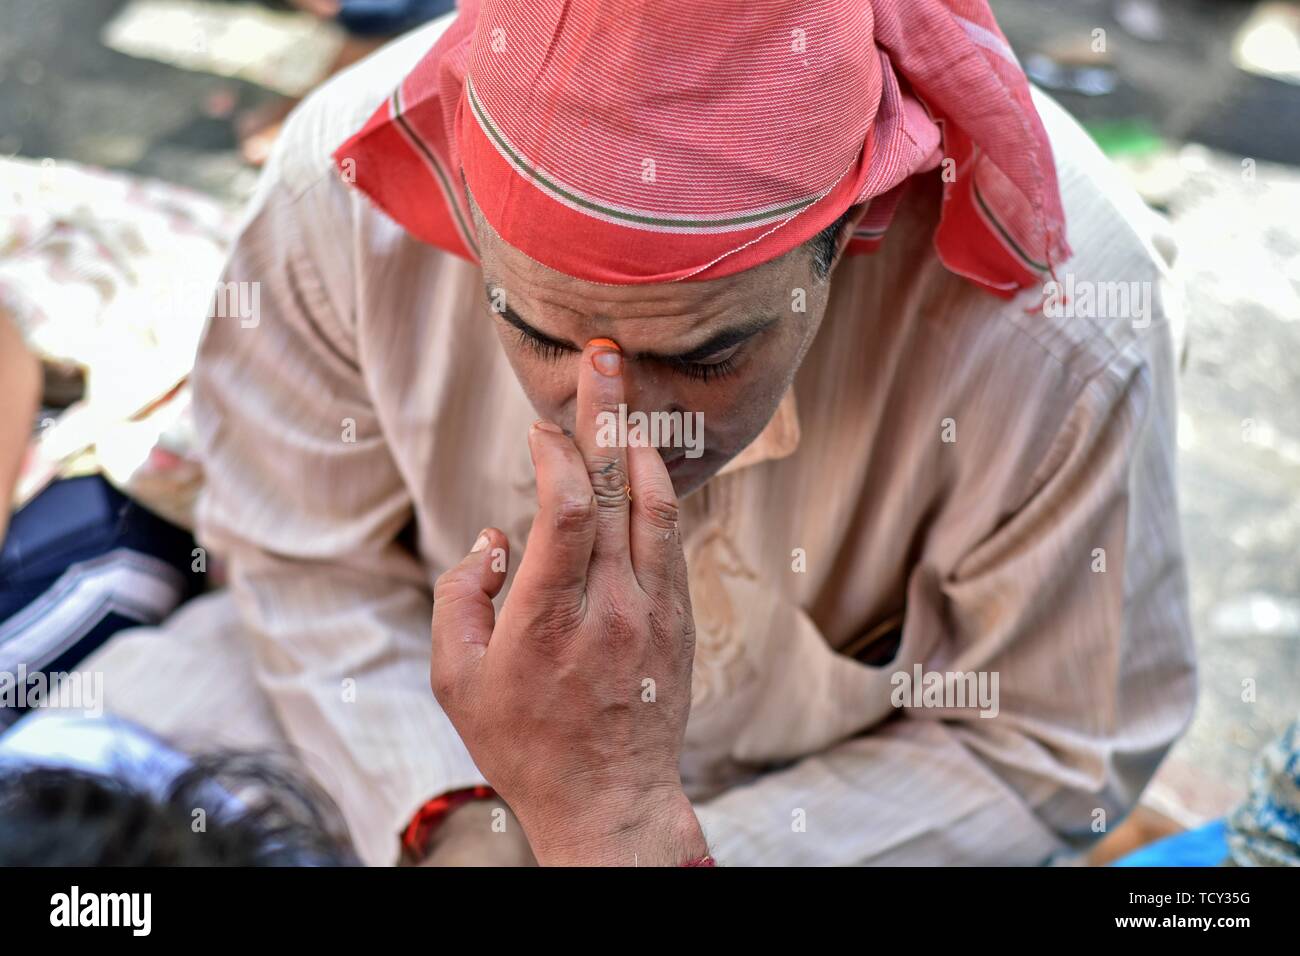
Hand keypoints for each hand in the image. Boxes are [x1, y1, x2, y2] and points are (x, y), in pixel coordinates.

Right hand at [430, 339, 706, 865]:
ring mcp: (655, 613)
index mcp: (549, 618)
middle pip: (617, 489)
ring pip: (658, 507)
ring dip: (639, 446)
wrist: (608, 800)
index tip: (542, 429)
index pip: (567, 508)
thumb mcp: (455, 678)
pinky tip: (642, 468)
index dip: (557, 454)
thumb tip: (494, 534)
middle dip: (607, 414)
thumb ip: (461, 595)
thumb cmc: (521, 741)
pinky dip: (655, 494)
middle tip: (603, 355)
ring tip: (626, 399)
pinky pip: (670, 540)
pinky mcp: (679, 622)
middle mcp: (612, 606)